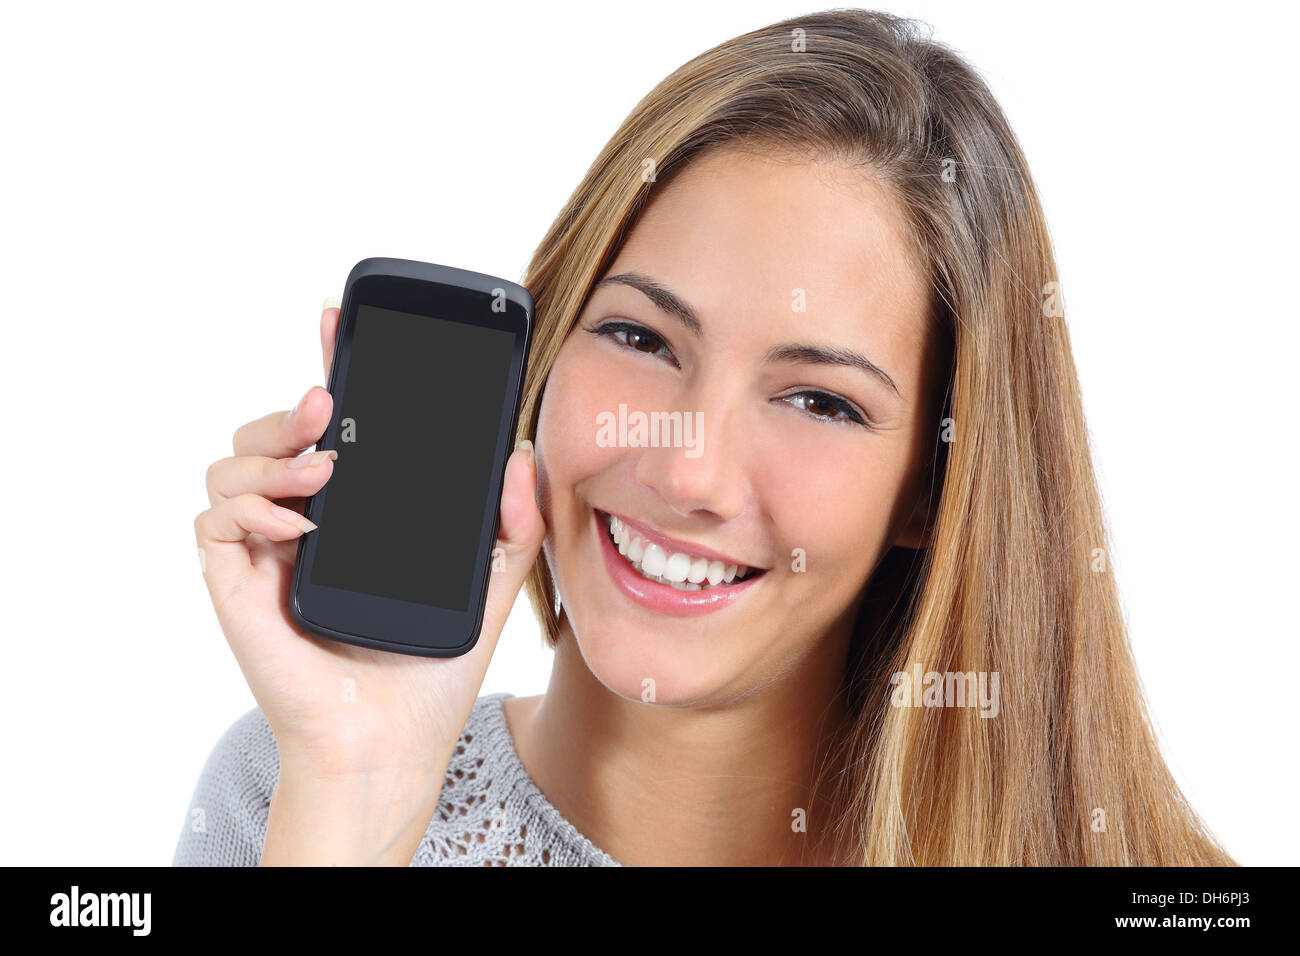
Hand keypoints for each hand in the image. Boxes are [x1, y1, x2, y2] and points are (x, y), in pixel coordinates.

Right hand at [194, 299, 545, 785]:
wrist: (393, 739)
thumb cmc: (430, 666)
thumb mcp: (490, 581)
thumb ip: (513, 520)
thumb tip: (521, 452)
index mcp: (357, 509)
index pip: (333, 425)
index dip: (330, 366)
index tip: (338, 319)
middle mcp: (306, 518)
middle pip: (272, 429)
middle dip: (293, 405)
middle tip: (329, 402)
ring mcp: (267, 548)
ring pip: (233, 461)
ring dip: (273, 452)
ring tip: (326, 473)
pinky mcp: (237, 582)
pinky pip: (214, 519)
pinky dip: (248, 506)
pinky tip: (296, 522)